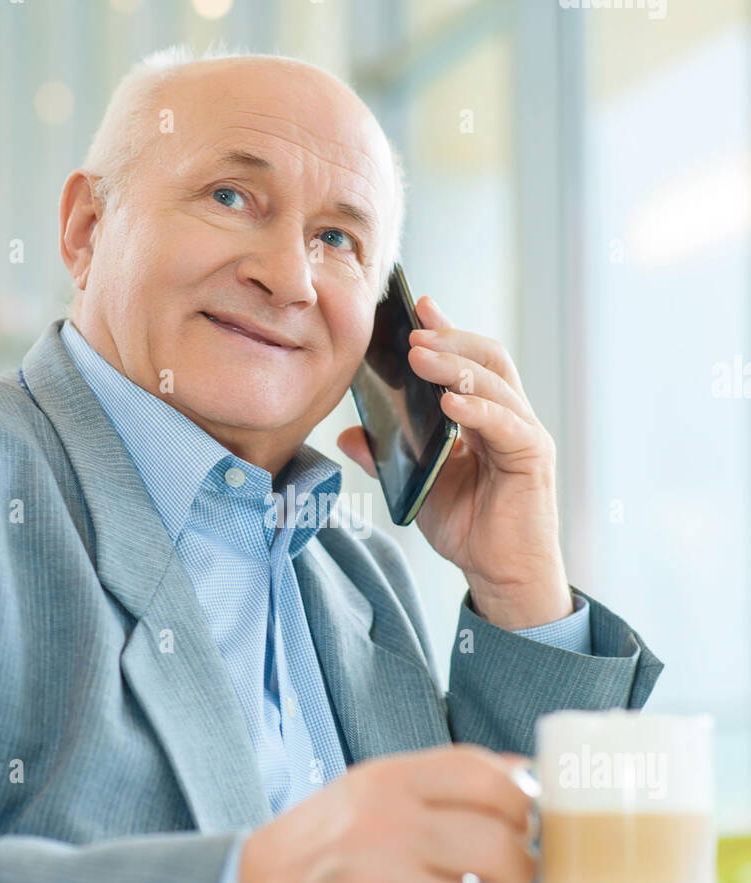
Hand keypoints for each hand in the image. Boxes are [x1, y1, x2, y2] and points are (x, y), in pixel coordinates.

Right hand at [238, 744, 536, 882]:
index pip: (486, 775)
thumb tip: (521, 772)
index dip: (522, 803)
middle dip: (522, 875)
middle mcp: (388, 826)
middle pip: (500, 847)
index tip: (523, 825)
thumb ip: (440, 782)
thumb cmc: (318, 847)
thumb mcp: (368, 791)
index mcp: (389, 780)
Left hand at [338, 296, 572, 628]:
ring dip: (456, 366)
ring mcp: (525, 435)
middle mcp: (510, 418)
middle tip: (411, 334)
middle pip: (488, 358)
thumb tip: (349, 434)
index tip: (418, 306)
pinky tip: (449, 404)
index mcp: (484, 418)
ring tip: (420, 358)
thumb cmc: (469, 529)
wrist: (501, 576)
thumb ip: (388, 459)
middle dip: (450, 340)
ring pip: (496, 382)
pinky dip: (478, 409)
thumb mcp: (417, 487)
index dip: (447, 331)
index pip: (469, 361)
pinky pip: (506, 424)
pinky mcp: (533, 458)